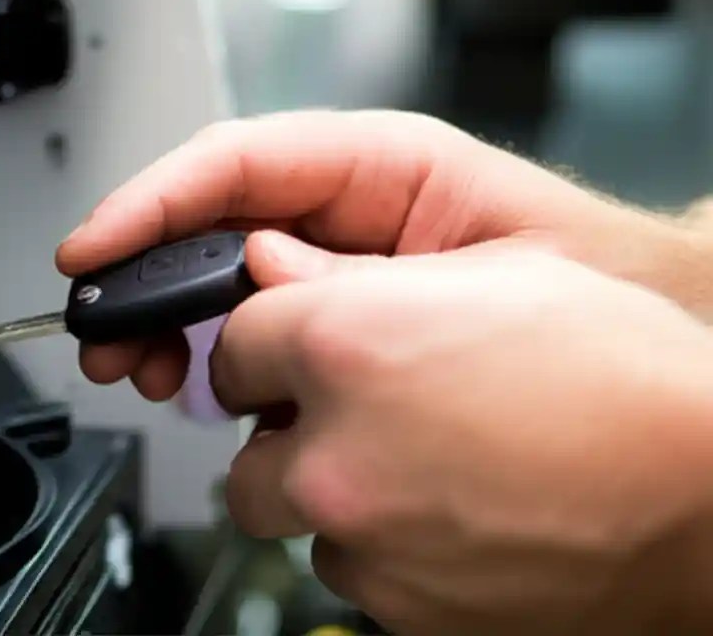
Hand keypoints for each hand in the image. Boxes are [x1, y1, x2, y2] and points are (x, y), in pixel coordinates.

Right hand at [55, 110, 712, 400]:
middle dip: (143, 279)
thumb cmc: (602, 285)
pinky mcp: (335, 333)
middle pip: (206, 228)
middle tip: (108, 335)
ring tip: (144, 371)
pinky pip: (253, 343)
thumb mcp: (490, 266)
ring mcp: (333, 276)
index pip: (238, 164)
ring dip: (166, 330)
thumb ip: (366, 270)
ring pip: (215, 290)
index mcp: (382, 169)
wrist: (659, 351)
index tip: (95, 248)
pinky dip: (215, 370)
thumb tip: (258, 278)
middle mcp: (344, 218)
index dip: (150, 203)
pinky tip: (205, 393)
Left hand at [216, 245, 712, 634]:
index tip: (288, 348)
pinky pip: (358, 572)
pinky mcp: (400, 611)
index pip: (235, 344)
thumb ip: (356, 271)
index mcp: (345, 347)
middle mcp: (334, 455)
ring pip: (299, 518)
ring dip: (337, 493)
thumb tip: (273, 264)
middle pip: (245, 449)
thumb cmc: (630, 380)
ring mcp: (366, 544)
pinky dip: (387, 548)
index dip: (268, 341)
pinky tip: (456, 516)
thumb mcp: (500, 276)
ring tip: (426, 466)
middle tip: (357, 414)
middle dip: (288, 430)